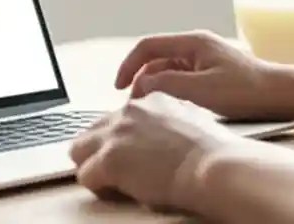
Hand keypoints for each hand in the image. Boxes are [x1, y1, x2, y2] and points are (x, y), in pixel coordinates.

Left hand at [69, 91, 247, 211]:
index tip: (130, 155)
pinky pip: (85, 175)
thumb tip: (164, 138)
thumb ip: (171, 121)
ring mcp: (117, 133)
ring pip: (80, 150)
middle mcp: (130, 111)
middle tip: (114, 171)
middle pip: (94, 130)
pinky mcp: (109, 159)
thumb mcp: (192, 120)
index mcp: (152, 101)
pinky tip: (114, 192)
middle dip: (99, 150)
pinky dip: (97, 187)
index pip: (120, 118)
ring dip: (92, 166)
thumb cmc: (214, 153)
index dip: (122, 140)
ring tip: (110, 183)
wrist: (213, 166)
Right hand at [115, 30, 293, 120]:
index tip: (118, 88)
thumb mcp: (200, 90)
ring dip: (155, 87)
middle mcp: (196, 45)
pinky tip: (171, 109)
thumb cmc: (245, 91)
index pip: (147, 46)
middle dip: (140, 80)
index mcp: (192, 42)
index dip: (128, 65)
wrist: (280, 95)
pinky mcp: (211, 73)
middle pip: (155, 58)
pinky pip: (181, 78)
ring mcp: (204, 59)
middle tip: (135, 107)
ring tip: (150, 111)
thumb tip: (138, 87)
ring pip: (167, 70)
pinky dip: (170, 91)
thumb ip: (166, 85)